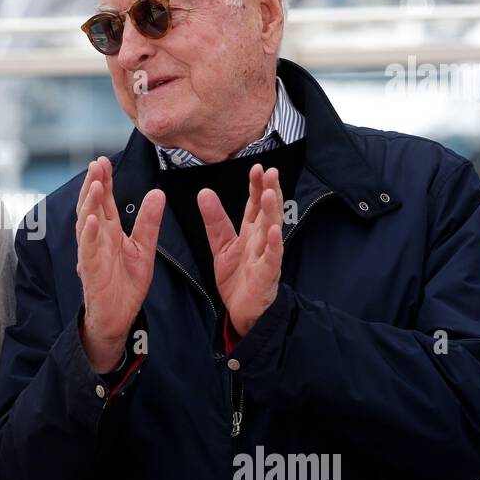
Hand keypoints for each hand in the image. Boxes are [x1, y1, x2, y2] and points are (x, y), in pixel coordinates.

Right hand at [75, 156, 164, 371]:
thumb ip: (149, 222)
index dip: (104, 181)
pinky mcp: (91, 271)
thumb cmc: (126, 284)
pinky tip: (92, 220)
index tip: (104, 161)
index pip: (106, 201)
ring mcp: (92, 253)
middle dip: (93, 184)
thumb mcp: (144, 248)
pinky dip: (89, 235)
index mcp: (110, 231)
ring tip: (96, 185)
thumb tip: (157, 193)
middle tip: (97, 164)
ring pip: (86, 224)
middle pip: (92, 206)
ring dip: (90, 204)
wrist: (120, 317)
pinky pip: (88, 251)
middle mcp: (97, 239)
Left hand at [197, 164, 283, 336]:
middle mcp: (261, 241)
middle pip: (266, 213)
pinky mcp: (266, 276)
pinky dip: (274, 245)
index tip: (258, 167)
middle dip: (269, 192)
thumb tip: (204, 192)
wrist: (241, 311)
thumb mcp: (221, 245)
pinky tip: (275, 231)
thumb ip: (214, 221)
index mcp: (251, 233)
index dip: (256, 186)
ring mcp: (266, 257)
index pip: (254, 205)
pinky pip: (272, 259)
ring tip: (271, 193)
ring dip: (272, 212)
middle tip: (271, 171)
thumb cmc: (236, 277)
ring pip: (271, 231)